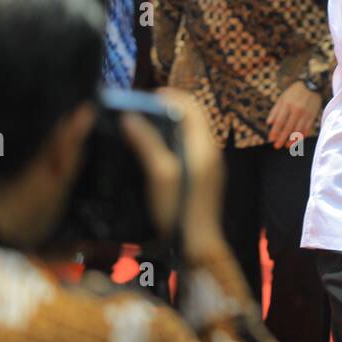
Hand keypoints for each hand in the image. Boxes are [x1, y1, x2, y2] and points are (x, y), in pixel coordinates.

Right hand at [120, 89, 222, 246]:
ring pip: (190, 131)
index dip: (168, 96)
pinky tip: (155, 152)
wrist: (199, 245)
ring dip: (169, 125)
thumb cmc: (180, 211)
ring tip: (143, 128)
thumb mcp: (160, 175)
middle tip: (141, 111)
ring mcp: (210, 164)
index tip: (145, 97)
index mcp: (203, 146)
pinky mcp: (205, 176)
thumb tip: (130, 118)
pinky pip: (190, 146)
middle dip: (166, 109)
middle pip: (191, 116)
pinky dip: (173, 140)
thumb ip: (147, 143)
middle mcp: (211, 151)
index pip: (190, 105)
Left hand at [266, 80, 321, 148]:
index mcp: (287, 105)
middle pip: (288, 128)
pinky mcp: (312, 116)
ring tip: (286, 146)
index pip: (279, 121)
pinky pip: (307, 128)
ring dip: (292, 140)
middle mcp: (296, 110)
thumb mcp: (282, 98)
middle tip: (277, 146)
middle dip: (282, 138)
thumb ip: (275, 111)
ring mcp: (305, 114)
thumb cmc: (294, 92)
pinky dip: (302, 135)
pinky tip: (297, 140)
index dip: (275, 131)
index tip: (271, 139)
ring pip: (298, 130)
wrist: (312, 85)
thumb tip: (269, 123)